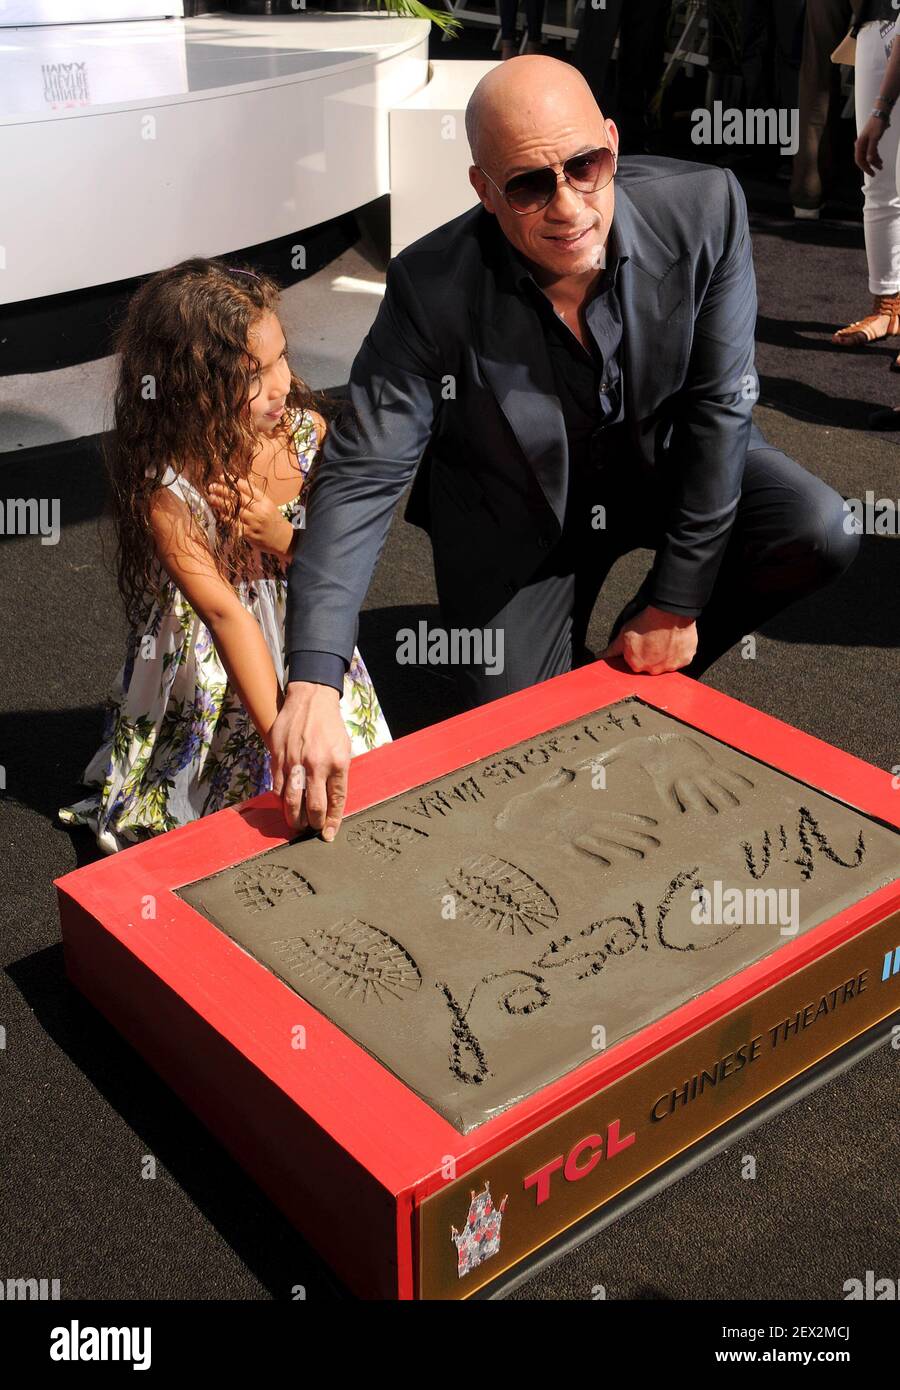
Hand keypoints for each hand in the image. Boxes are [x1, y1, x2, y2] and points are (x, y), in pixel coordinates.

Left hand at [208, 476, 292, 555]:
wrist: (283, 540)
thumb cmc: (274, 520)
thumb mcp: (268, 504)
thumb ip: (256, 492)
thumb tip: (245, 478)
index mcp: (265, 501)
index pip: (247, 488)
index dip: (233, 482)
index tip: (222, 477)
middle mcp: (259, 511)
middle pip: (238, 498)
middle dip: (223, 491)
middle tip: (212, 486)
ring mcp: (253, 523)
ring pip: (234, 510)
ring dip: (220, 503)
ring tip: (211, 497)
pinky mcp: (248, 533)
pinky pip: (234, 523)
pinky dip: (225, 517)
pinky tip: (218, 512)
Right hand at [267, 682, 350, 839]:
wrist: (311, 699)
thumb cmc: (330, 726)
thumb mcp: (344, 748)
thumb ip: (338, 774)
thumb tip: (331, 802)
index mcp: (338, 763)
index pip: (336, 800)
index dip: (332, 821)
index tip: (328, 834)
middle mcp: (316, 764)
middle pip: (314, 805)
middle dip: (313, 823)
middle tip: (312, 829)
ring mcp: (295, 761)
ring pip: (291, 800)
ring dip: (294, 818)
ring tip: (297, 825)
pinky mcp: (278, 757)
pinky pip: (277, 786)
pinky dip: (281, 800)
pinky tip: (285, 804)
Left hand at [600, 604, 697, 673]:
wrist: (669, 613)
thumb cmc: (646, 622)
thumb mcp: (623, 635)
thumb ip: (612, 649)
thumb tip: (601, 656)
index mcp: (636, 665)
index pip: (635, 662)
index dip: (638, 652)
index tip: (641, 643)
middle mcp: (653, 670)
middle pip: (652, 665)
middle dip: (652, 655)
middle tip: (653, 639)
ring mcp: (671, 666)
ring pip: (667, 662)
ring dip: (666, 654)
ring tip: (665, 638)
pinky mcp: (685, 659)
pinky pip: (682, 658)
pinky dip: (679, 651)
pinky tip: (675, 639)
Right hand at [856, 115, 886, 175]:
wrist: (880, 113)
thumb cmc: (877, 124)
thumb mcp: (874, 138)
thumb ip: (871, 150)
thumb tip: (869, 161)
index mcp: (859, 145)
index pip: (859, 160)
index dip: (865, 168)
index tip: (871, 173)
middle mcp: (861, 145)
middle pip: (863, 159)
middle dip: (870, 166)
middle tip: (876, 172)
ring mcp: (865, 143)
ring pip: (868, 156)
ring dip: (874, 162)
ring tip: (881, 166)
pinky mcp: (870, 140)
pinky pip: (871, 151)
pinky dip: (875, 156)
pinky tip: (880, 159)